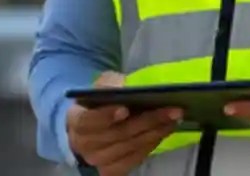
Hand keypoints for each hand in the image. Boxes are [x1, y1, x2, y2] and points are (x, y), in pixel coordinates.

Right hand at [67, 71, 181, 175]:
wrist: (91, 127)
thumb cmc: (98, 103)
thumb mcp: (100, 86)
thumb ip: (108, 83)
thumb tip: (122, 85)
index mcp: (76, 120)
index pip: (88, 121)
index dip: (106, 116)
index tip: (125, 108)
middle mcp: (83, 145)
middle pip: (117, 135)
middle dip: (147, 121)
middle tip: (172, 110)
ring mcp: (97, 160)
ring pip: (129, 148)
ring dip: (154, 133)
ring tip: (174, 119)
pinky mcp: (111, 170)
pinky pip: (134, 159)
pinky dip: (151, 145)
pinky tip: (164, 131)